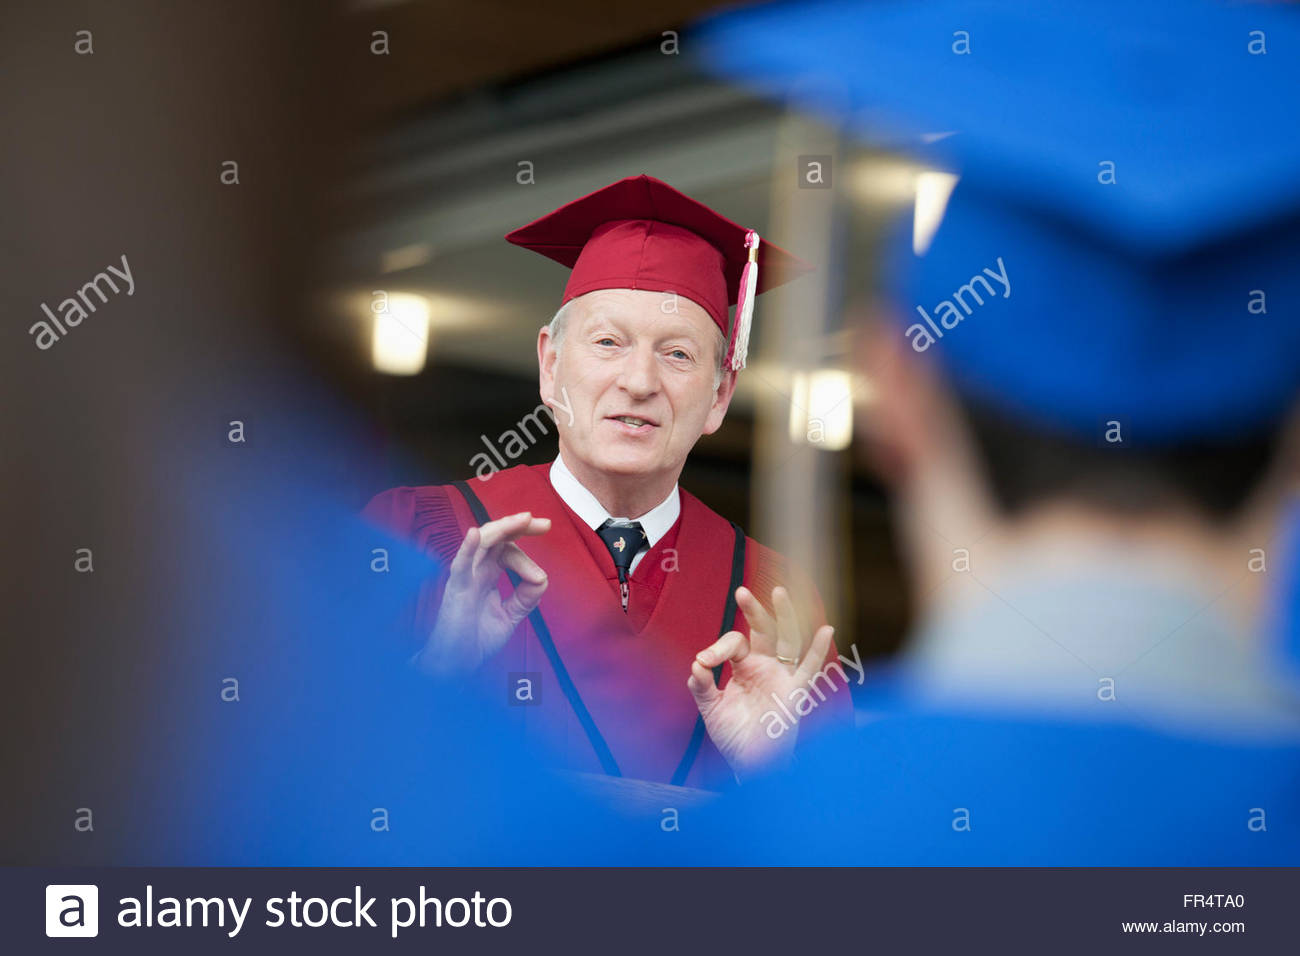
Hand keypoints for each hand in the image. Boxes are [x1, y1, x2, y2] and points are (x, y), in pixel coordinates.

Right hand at [414, 511, 550, 675]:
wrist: (456, 665)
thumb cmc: (476, 639)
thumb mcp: (510, 616)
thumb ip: (526, 597)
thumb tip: (542, 578)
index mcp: (487, 574)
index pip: (508, 550)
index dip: (527, 553)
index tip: (541, 575)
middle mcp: (476, 571)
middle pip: (497, 538)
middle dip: (520, 526)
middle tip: (543, 523)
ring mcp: (465, 578)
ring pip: (482, 543)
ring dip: (502, 528)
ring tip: (523, 520)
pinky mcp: (456, 591)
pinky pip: (460, 566)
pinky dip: (466, 549)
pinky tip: (474, 534)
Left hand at [687, 585, 834, 780]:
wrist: (749, 765)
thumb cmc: (733, 736)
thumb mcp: (712, 709)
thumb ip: (703, 686)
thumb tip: (696, 664)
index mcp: (744, 667)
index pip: (734, 644)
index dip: (717, 648)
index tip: (704, 662)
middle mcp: (765, 667)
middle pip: (763, 631)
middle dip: (755, 611)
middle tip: (742, 592)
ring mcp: (781, 677)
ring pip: (787, 640)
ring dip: (785, 616)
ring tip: (780, 592)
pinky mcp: (794, 693)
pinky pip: (809, 670)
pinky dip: (819, 651)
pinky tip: (826, 630)